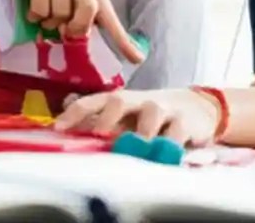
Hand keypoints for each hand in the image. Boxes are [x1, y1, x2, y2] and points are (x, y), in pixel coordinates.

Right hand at [1, 0, 143, 61]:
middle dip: (76, 26)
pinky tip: (31, 9)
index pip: (110, 15)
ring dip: (49, 21)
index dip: (122, 39)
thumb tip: (82, 39)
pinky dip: (35, 15)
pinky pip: (42, 9)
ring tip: (43, 14)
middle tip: (64, 31)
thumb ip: (79, 15)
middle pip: (88, 10)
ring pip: (61, 12)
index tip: (136, 59)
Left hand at [53, 89, 221, 145]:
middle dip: (106, 115)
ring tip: (135, 146)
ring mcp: (162, 109)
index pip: (92, 101)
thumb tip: (61, 116)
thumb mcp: (124, 114)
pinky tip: (163, 154)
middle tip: (97, 133)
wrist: (196, 108)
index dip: (75, 113)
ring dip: (142, 132)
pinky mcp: (185, 122)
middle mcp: (138, 100)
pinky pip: (177, 133)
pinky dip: (170, 144)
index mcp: (118, 99)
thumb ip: (97, 117)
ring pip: (151, 113)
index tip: (58, 128)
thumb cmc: (150, 115)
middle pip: (118, 100)